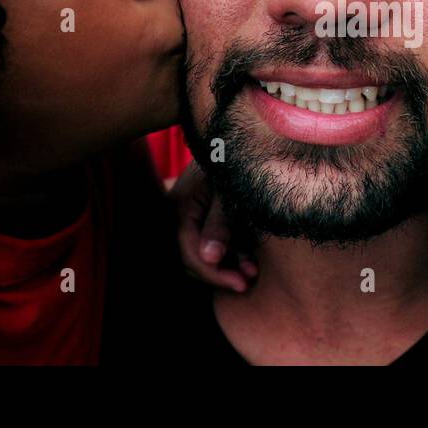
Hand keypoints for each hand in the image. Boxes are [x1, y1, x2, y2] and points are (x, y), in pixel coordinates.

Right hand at [172, 161, 257, 292]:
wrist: (236, 144)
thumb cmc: (233, 165)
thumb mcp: (229, 192)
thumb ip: (220, 223)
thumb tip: (209, 258)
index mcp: (179, 206)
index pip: (188, 250)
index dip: (214, 273)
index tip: (240, 283)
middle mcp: (175, 216)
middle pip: (191, 258)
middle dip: (220, 273)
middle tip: (248, 282)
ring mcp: (185, 219)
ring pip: (200, 256)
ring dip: (226, 266)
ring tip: (252, 272)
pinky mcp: (198, 221)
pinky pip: (208, 247)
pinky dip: (228, 255)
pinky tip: (249, 261)